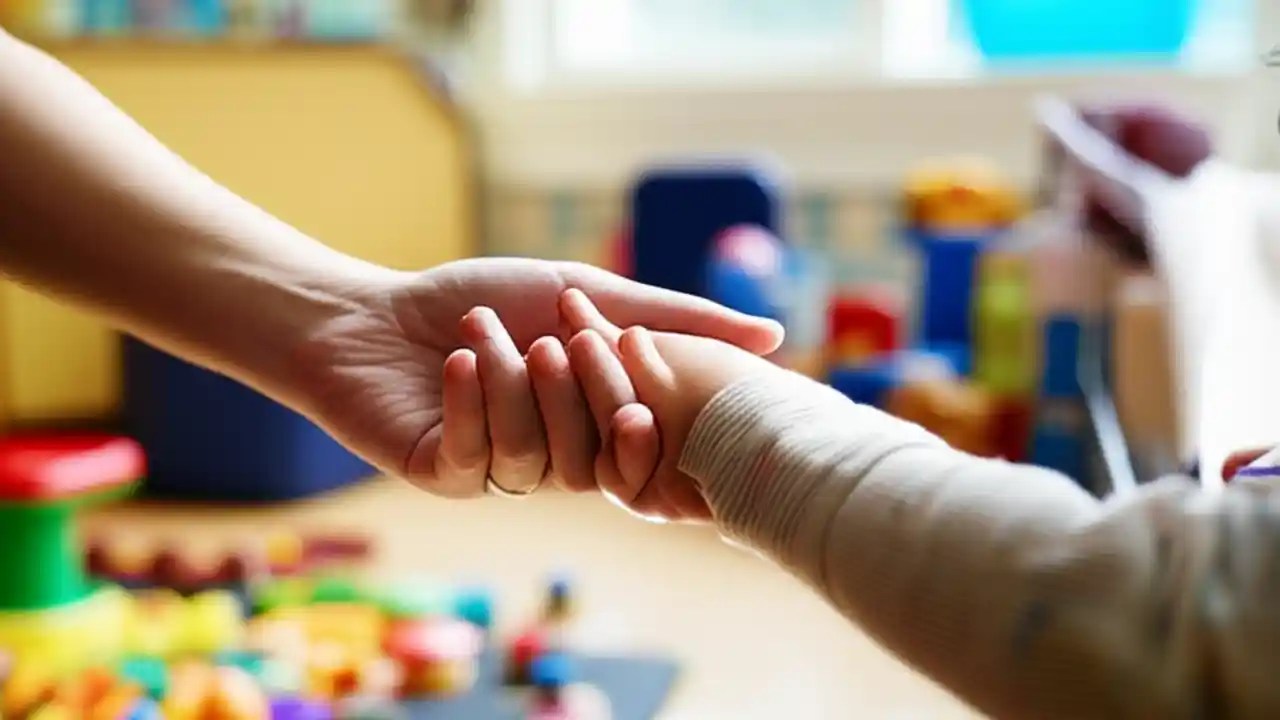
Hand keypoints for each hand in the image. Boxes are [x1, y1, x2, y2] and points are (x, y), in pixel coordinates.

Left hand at [293, 258, 782, 497]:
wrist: (375, 312)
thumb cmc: (482, 296)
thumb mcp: (585, 294)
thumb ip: (673, 319)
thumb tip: (774, 337)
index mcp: (592, 418)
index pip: (640, 439)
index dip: (642, 416)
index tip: (636, 378)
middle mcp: (554, 455)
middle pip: (592, 452)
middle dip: (573, 390)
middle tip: (552, 335)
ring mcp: (499, 471)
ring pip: (535, 454)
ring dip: (511, 384)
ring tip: (482, 332)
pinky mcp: (447, 474)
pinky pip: (480, 455)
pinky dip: (472, 401)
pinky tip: (458, 360)